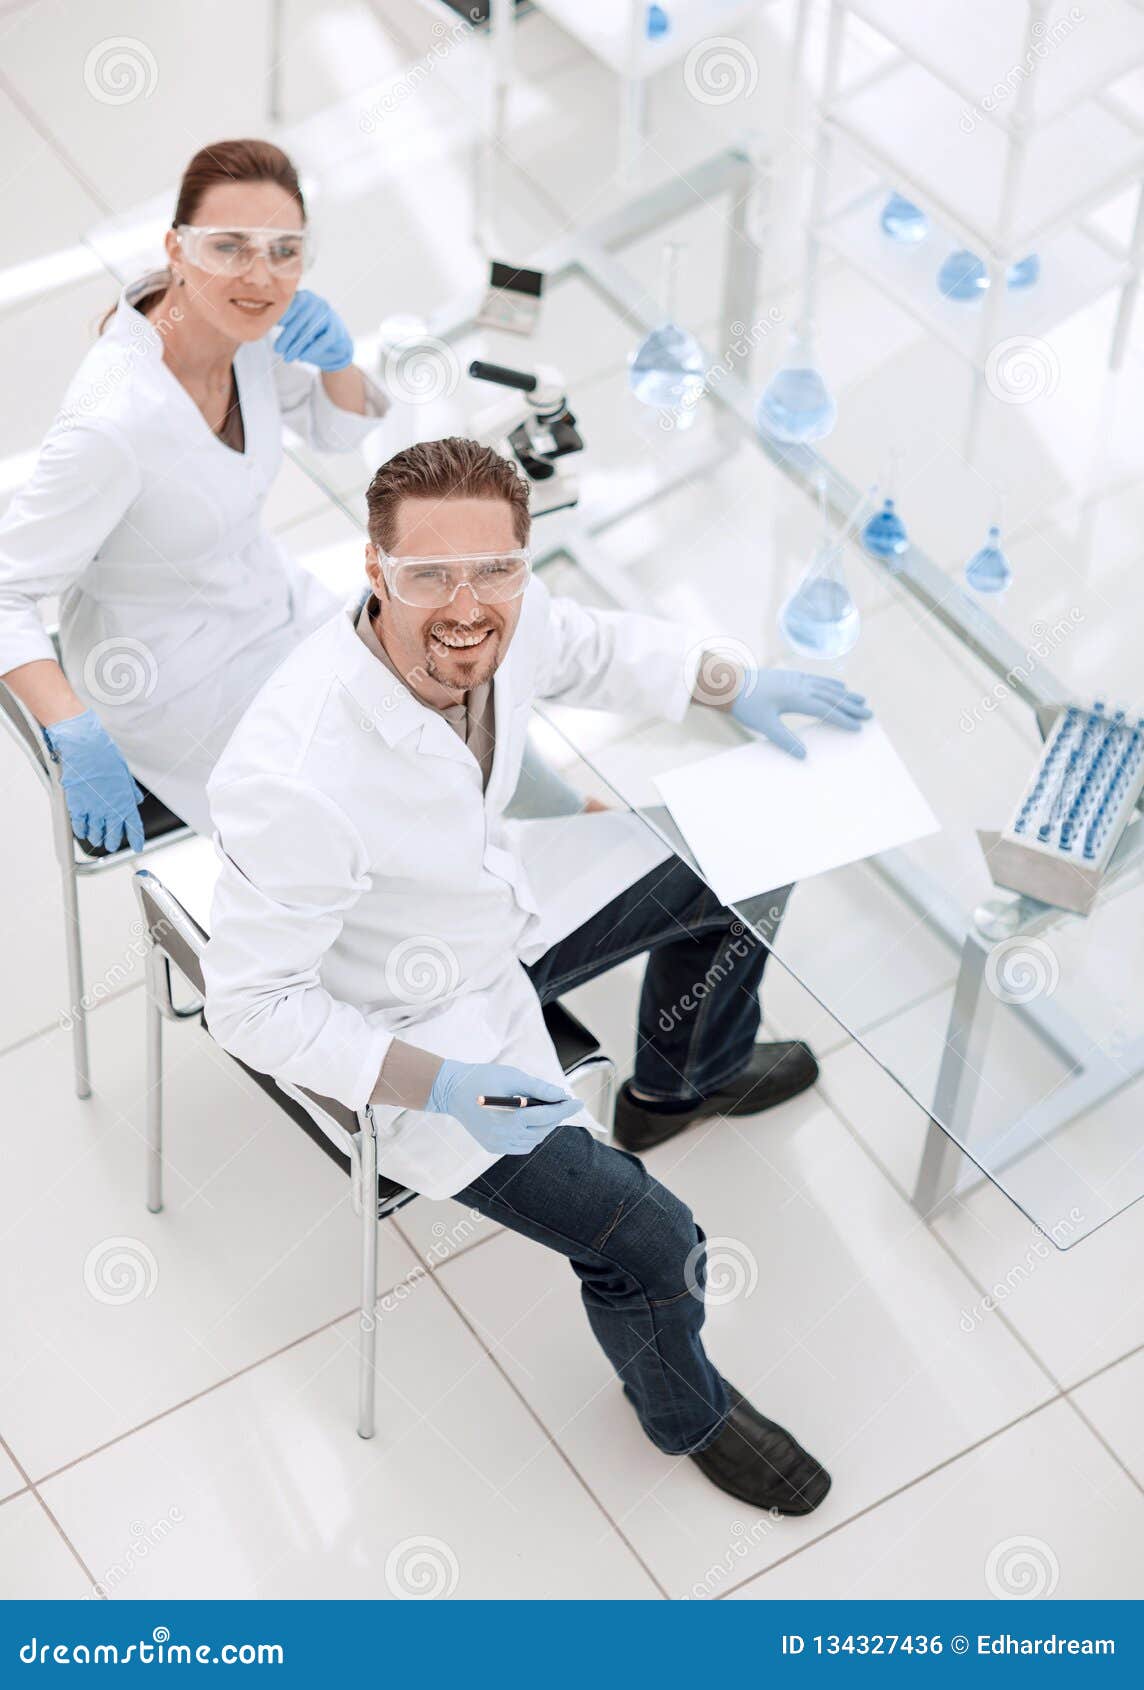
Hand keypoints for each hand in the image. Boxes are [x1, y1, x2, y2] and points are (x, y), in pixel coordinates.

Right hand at [42, 709, 144, 851]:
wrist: (86, 750)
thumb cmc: (105, 757)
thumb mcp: (125, 773)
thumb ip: (130, 790)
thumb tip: (136, 799)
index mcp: (125, 801)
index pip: (134, 827)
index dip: (136, 839)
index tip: (137, 847)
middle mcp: (110, 809)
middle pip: (113, 834)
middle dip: (113, 841)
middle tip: (111, 845)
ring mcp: (93, 809)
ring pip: (96, 832)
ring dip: (97, 838)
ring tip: (97, 840)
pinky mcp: (77, 806)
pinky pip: (79, 825)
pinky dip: (81, 831)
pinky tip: (83, 832)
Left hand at [274, 290, 353, 370]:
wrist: (335, 344)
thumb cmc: (310, 332)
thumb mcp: (295, 322)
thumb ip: (283, 318)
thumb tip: (262, 321)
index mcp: (305, 296)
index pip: (291, 303)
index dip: (281, 315)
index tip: (270, 327)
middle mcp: (317, 303)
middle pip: (300, 319)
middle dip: (287, 336)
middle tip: (277, 349)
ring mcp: (328, 316)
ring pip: (310, 331)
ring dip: (297, 346)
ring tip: (288, 357)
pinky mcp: (336, 330)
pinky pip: (323, 340)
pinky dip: (311, 350)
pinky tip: (302, 357)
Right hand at [428, 1060, 578, 1155]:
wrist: (451, 1091)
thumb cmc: (482, 1078)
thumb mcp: (513, 1077)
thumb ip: (539, 1088)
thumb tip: (561, 1096)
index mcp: (510, 1120)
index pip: (546, 1117)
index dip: (565, 1109)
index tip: (578, 1102)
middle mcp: (504, 1138)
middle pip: (542, 1131)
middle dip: (555, 1117)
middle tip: (562, 1102)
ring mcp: (498, 1146)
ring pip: (533, 1141)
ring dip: (543, 1127)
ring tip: (546, 1110)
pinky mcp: (493, 1148)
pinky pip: (521, 1146)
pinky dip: (530, 1135)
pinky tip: (530, 1121)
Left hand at [731, 670, 871, 759]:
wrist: (730, 683)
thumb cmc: (746, 705)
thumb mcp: (764, 725)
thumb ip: (784, 740)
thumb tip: (804, 756)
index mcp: (795, 698)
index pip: (825, 709)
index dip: (842, 719)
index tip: (857, 727)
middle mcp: (800, 686)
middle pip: (831, 697)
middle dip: (851, 706)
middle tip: (869, 714)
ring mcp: (796, 679)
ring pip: (827, 687)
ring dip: (845, 694)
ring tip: (862, 701)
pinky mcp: (791, 676)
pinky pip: (817, 679)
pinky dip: (831, 684)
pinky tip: (840, 687)